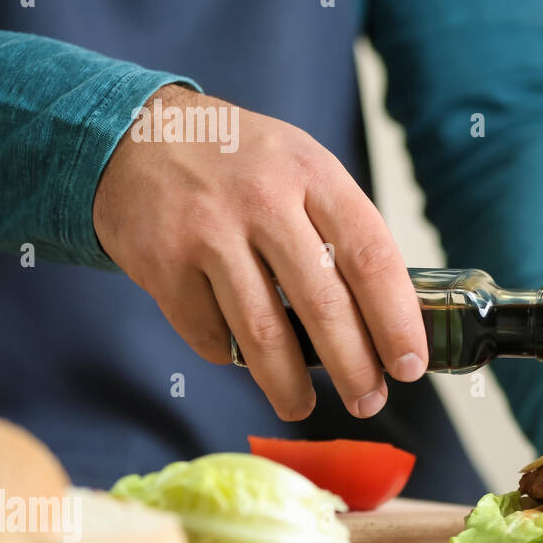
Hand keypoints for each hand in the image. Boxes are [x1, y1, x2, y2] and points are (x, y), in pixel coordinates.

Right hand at [93, 84, 427, 420]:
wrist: (133, 136)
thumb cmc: (240, 163)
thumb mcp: (301, 166)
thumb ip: (340, 228)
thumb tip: (389, 315)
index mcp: (313, 175)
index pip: (372, 258)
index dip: (396, 320)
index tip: (409, 365)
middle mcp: (263, 200)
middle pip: (323, 304)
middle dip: (354, 367)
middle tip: (368, 401)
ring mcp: (208, 231)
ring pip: (263, 332)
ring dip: (290, 383)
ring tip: (304, 406)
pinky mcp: (161, 262)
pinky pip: (208, 333)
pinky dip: (231, 357)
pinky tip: (245, 361)